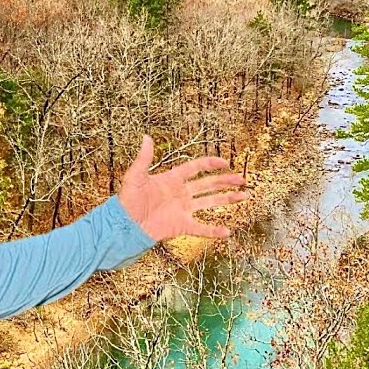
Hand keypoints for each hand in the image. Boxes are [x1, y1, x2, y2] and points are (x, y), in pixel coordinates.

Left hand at [117, 135, 250, 241]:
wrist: (124, 224)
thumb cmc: (127, 199)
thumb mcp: (135, 176)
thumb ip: (144, 158)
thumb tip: (146, 137)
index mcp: (172, 179)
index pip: (195, 168)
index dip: (210, 163)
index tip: (225, 161)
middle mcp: (180, 193)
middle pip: (208, 184)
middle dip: (225, 181)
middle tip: (242, 179)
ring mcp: (183, 210)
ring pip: (210, 202)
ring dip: (227, 199)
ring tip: (244, 196)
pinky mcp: (181, 226)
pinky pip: (201, 228)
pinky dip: (214, 231)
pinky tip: (228, 231)